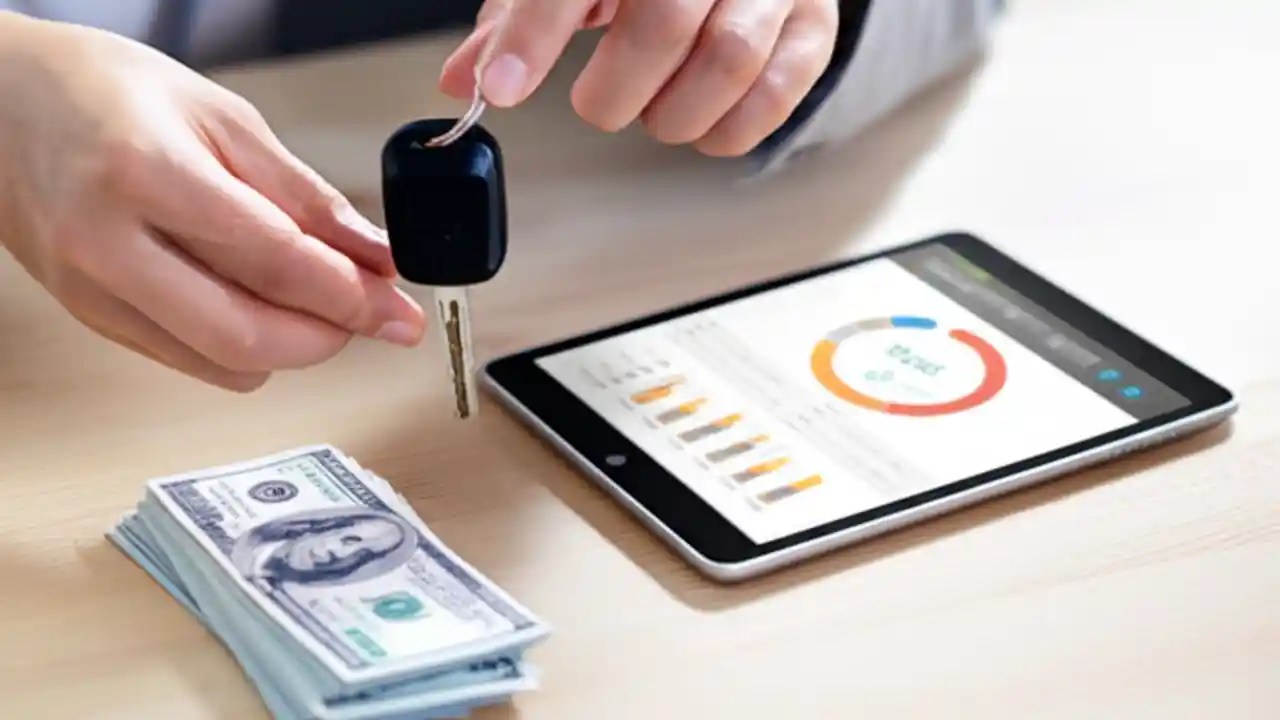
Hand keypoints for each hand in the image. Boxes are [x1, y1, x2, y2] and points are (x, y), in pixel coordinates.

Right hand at [0, 13, 425, 391]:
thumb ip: (304, 195)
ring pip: (222, 363)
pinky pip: (190, 359)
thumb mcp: (222, 117)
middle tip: (371, 315)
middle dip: (328, 338)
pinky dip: (246, 347)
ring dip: (291, 347)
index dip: (351, 296)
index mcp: (146, 174)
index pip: (274, 261)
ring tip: (319, 302)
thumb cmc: (102, 91)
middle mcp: (108, 244)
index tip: (400, 309)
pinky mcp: (92, 317)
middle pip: (246, 337)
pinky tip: (263, 304)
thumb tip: (375, 254)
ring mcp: (92, 290)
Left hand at [439, 0, 838, 156]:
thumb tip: (464, 81)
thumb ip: (519, 22)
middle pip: (665, 22)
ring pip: (730, 59)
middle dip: (616, 90)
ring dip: (676, 112)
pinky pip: (779, 90)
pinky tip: (701, 122)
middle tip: (598, 104)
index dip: (534, 35)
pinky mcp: (814, 19)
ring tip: (656, 110)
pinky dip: (729, 128)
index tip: (503, 90)